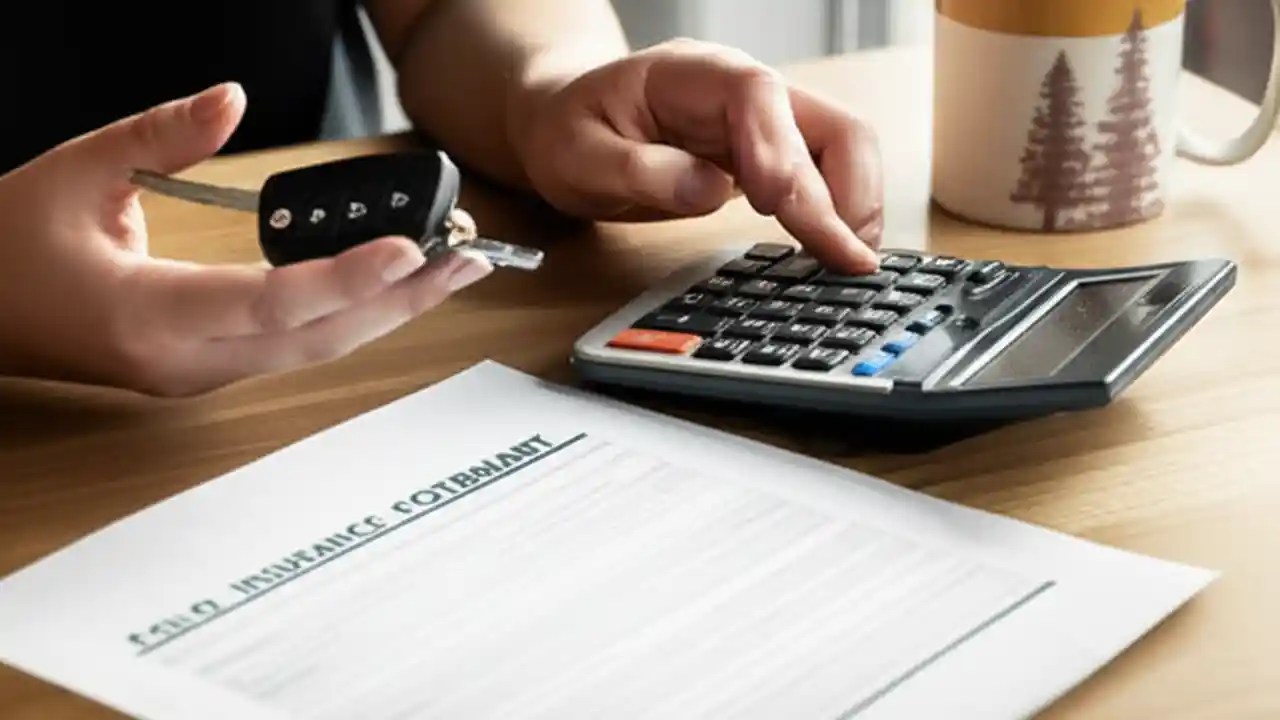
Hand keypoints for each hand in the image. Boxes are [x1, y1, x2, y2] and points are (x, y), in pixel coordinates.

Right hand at [0, 82, 491, 396]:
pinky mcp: (207, 370)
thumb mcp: (74, 172)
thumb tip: (229, 99)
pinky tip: (388, 291)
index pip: (271, 301)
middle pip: (317, 337)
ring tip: (448, 274)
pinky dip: (349, 317)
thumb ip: (158, 134)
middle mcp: (184, 361)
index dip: (348, 277)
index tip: (410, 249)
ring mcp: (198, 375)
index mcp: (147, 316)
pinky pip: (294, 347)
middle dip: (401, 301)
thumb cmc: (8, 250)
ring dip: (386, 312)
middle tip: (468, 261)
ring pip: (314, 350)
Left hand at [509, 38, 883, 273]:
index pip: (757, 95)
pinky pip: (826, 177)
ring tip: (848, 261)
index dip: (778, 148)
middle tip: (845, 258)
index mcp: (694, 73)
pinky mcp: (773, 156)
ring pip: (842, 150)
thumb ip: (638, 170)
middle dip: (845, 191)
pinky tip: (832, 250)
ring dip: (854, 205)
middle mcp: (745, 90)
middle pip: (829, 122)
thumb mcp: (577, 155)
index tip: (780, 204)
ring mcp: (767, 123)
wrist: (568, 123)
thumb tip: (709, 192)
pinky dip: (838, 213)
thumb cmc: (571, 132)